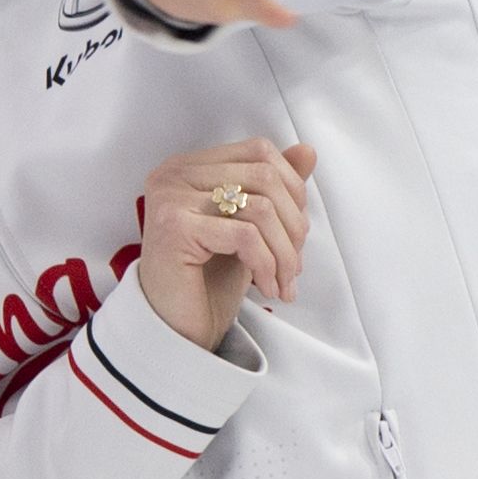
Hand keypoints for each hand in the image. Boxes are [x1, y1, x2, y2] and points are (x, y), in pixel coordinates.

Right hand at [136, 138, 317, 349]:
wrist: (172, 327)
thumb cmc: (205, 279)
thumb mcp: (248, 229)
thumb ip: (272, 189)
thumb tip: (307, 151)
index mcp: (189, 167)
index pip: (258, 151)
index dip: (292, 188)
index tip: (296, 233)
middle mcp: (174, 175)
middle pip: (264, 176)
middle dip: (294, 225)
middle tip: (294, 266)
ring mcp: (170, 199)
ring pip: (260, 207)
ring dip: (284, 252)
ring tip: (283, 281)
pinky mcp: (174, 227)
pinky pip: (245, 235)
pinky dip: (267, 264)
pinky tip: (264, 287)